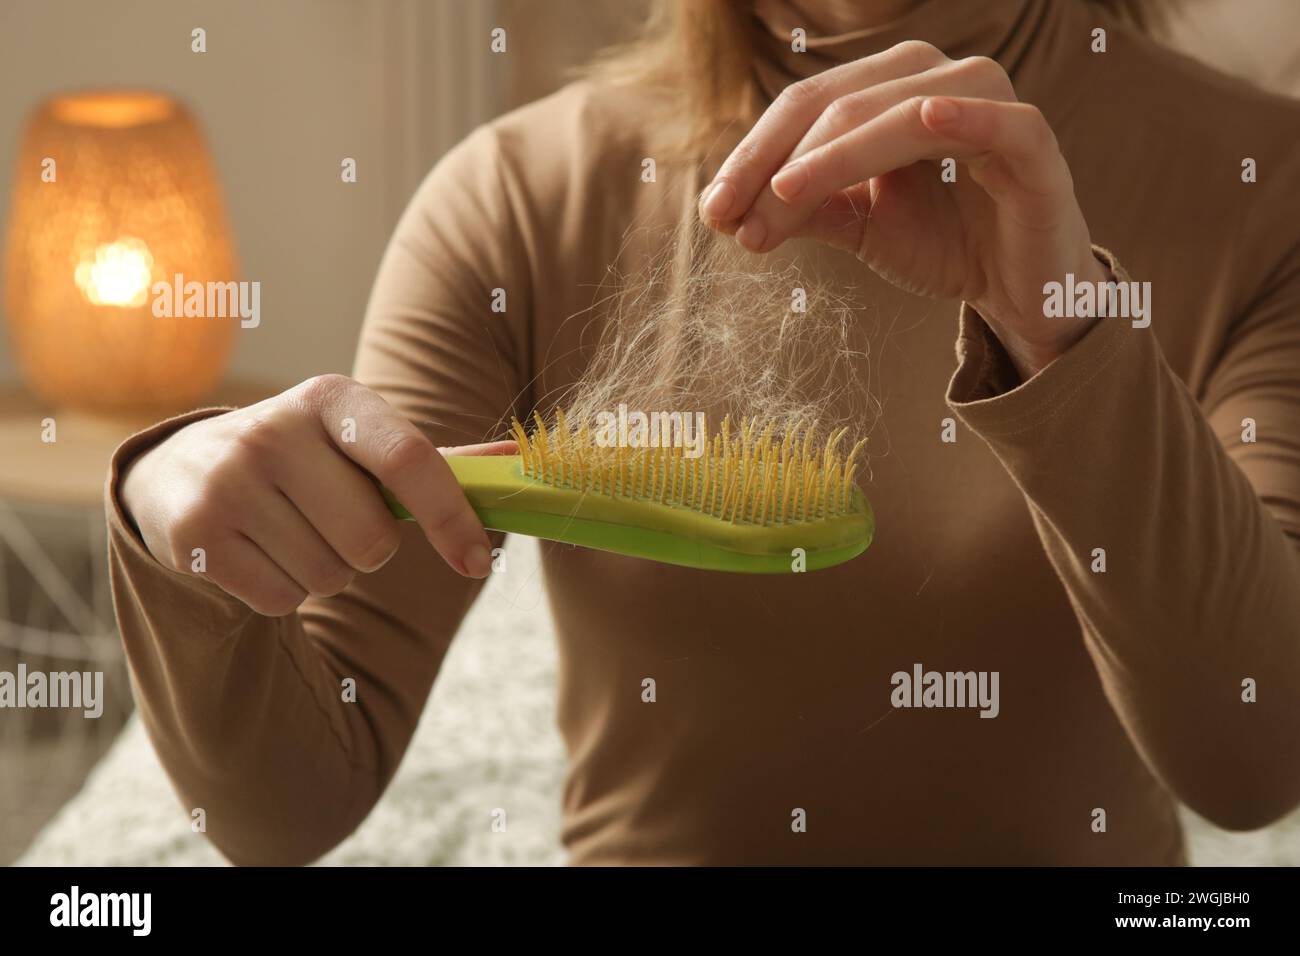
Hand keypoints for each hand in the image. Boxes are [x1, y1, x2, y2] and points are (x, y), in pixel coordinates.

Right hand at [121, 374, 512, 615]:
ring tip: (290, 532)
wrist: (181, 471)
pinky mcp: (194, 536)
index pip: (410, 459)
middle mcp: (273, 430)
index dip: (451, 517)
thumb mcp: (360, 443)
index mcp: (330, 398)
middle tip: (333, 521)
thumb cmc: (305, 461)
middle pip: (372, 540)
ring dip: (325, 572)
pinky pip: (282, 600)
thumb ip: (439, 462)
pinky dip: (284, 592)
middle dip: (368, 549)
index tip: (475, 561)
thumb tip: (520, 462)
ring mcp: (227, 482)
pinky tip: (259, 552)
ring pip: (329, 576)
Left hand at [699, 40, 1107, 378]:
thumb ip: (803, 208)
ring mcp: (991, 105)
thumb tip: (727, 213)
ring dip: (835, 156)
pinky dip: (963, 117)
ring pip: (898, 115)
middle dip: (779, 162)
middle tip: (734, 220)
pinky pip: (998, 121)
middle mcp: (938, 80)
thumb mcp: (858, 225)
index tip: (712, 213)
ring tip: (785, 196)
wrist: (1018, 290)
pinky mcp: (1034, 143)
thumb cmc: (943, 243)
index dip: (754, 155)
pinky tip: (924, 120)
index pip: (808, 107)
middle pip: (841, 104)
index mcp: (892, 90)